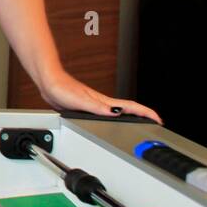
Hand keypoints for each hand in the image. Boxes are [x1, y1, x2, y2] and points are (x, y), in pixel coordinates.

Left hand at [40, 69, 161, 123]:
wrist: (48, 82)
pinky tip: (113, 121)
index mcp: (103, 102)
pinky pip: (106, 113)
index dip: (145, 113)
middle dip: (143, 116)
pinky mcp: (87, 107)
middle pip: (128, 109)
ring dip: (131, 117)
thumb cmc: (61, 88)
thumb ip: (97, 108)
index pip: (130, 107)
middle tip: (155, 123)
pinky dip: (115, 118)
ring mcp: (95, 104)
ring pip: (118, 111)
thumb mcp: (80, 101)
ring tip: (140, 123)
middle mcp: (101, 103)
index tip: (158, 119)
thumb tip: (115, 113)